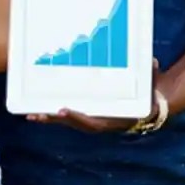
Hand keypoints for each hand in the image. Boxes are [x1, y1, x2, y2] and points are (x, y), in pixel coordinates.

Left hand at [29, 59, 164, 132]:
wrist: (153, 104)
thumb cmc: (150, 92)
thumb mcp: (152, 83)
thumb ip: (151, 74)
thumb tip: (152, 61)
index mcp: (115, 119)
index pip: (94, 122)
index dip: (78, 117)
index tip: (63, 110)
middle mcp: (102, 121)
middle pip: (75, 123)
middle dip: (56, 119)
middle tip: (37, 114)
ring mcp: (94, 117)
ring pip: (69, 121)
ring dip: (50, 118)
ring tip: (31, 115)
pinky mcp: (89, 112)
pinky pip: (70, 114)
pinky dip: (55, 113)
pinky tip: (39, 110)